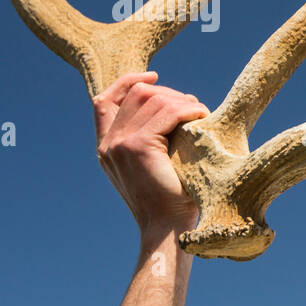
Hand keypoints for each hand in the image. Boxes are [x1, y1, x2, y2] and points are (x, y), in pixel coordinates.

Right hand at [93, 72, 210, 235]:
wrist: (168, 229)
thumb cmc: (172, 201)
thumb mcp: (155, 165)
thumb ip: (152, 139)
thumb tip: (174, 107)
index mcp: (106, 148)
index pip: (103, 101)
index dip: (128, 82)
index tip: (154, 76)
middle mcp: (108, 144)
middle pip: (135, 95)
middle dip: (167, 93)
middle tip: (191, 105)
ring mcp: (119, 145)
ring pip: (152, 100)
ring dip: (181, 101)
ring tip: (199, 112)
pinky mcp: (138, 147)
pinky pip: (166, 113)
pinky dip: (187, 109)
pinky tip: (202, 117)